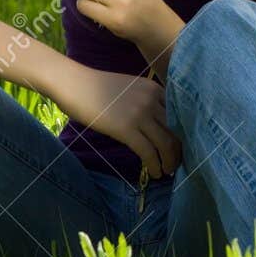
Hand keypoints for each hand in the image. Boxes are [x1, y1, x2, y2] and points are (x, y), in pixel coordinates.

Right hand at [50, 63, 180, 178]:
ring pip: (166, 144)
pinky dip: (154, 165)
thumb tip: (155, 125)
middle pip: (176, 130)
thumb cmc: (94, 87)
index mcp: (154, 89)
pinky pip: (148, 152)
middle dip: (179, 151)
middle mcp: (152, 100)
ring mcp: (140, 114)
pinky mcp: (126, 129)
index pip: (178, 115)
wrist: (73, 83)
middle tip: (175, 163)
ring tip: (166, 171)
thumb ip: (144, 101)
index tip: (180, 147)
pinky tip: (153, 173)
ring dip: (169, 162)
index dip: (182, 134)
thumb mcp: (128, 88)